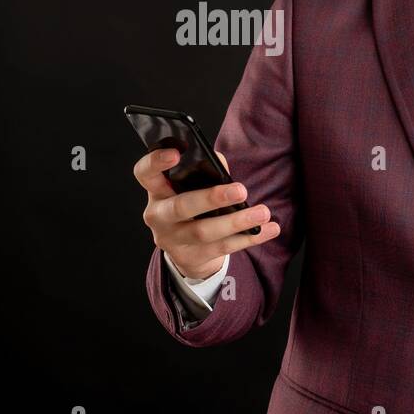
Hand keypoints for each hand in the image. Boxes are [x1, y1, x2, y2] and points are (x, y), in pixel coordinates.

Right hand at [133, 148, 279, 280]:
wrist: (187, 249)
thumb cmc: (192, 205)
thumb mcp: (191, 187)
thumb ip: (204, 171)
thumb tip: (219, 164)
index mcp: (156, 190)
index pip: (145, 173)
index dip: (155, 162)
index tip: (176, 154)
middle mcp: (158, 216)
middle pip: (181, 207)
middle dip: (212, 198)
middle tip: (240, 190)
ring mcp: (173, 240)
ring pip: (205, 232)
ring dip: (237, 221)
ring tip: (262, 213)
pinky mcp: (191, 259)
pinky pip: (223, 248)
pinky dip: (249, 238)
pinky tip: (268, 230)